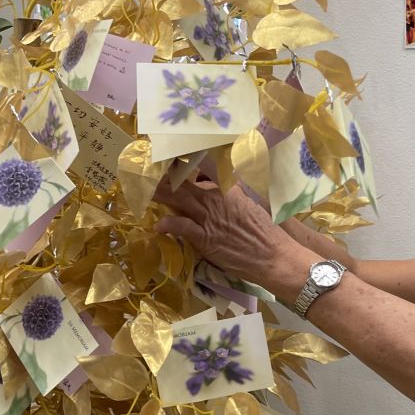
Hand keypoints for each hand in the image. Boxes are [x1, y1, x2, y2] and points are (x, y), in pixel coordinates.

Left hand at [153, 177, 309, 296]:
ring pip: (178, 200)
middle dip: (161, 177)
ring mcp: (209, 218)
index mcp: (226, 190)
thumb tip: (224, 186)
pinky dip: (169, 224)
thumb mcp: (249, 206)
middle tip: (143, 169)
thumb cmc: (264, 232)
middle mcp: (215, 200)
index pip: (199, 172)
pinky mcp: (205, 238)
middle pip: (182, 184)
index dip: (179, 165)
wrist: (273, 256)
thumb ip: (233, 195)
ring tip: (141, 188)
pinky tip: (157, 224)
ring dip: (157, 194)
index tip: (164, 158)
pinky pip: (183, 227)